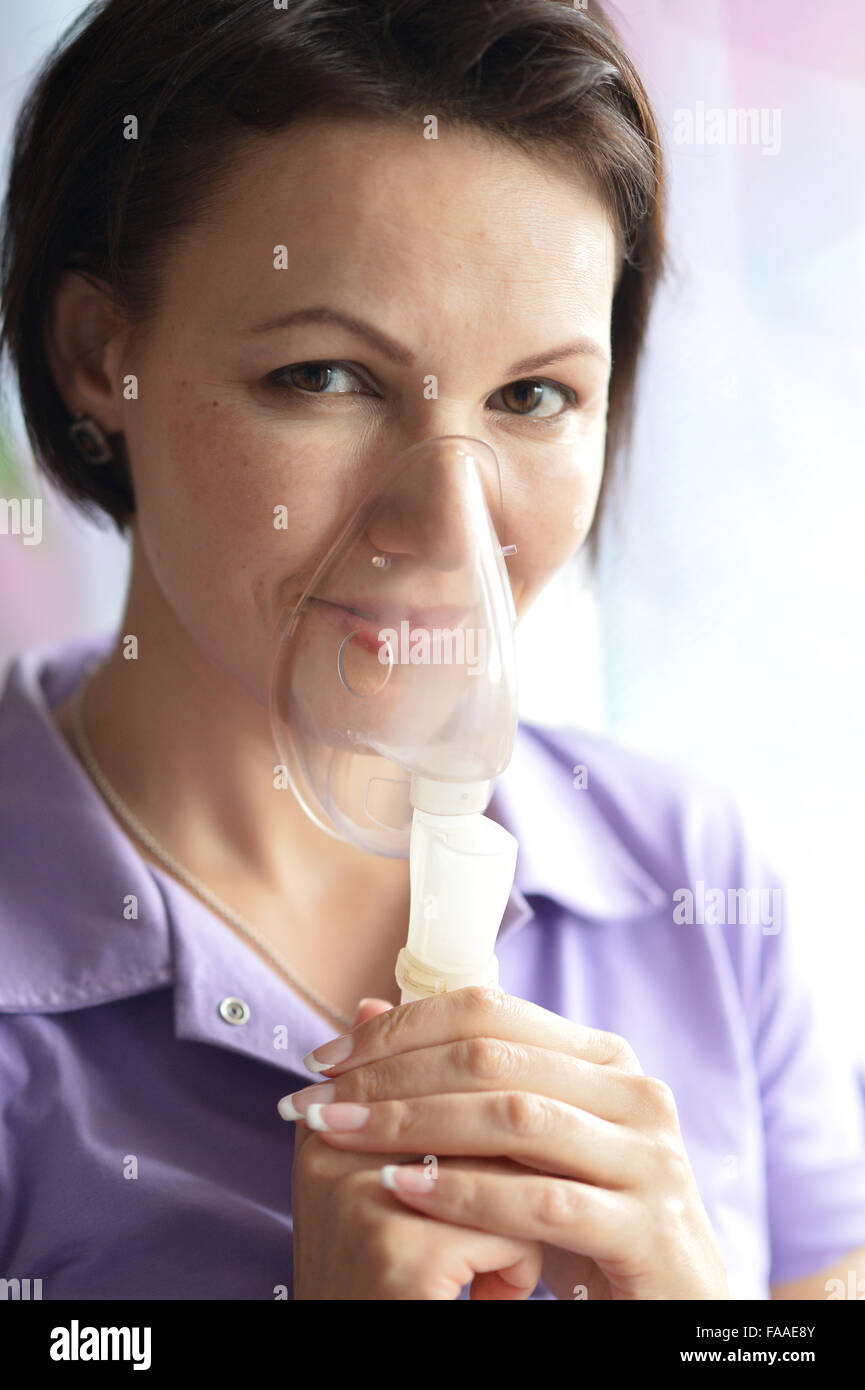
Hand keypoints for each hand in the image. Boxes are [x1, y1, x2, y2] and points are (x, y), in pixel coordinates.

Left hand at [285, 988, 730, 1300]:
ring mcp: (649, 1158)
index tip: (327, 1059)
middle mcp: (634, 1093)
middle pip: (492, 1058)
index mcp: (603, 1059)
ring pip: (514, 1119)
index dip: (400, 1028)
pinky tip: (401, 1190)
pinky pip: (540, 1201)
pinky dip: (462, 1193)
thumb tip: (365, 1007)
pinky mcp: (648, 1227)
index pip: (488, 1012)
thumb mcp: (521, 1147)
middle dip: (391, 1075)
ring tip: (342, 1136)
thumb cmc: (585, 1223)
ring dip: (413, 1124)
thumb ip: (455, 1082)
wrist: (670, 1312)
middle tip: (319, 1100)